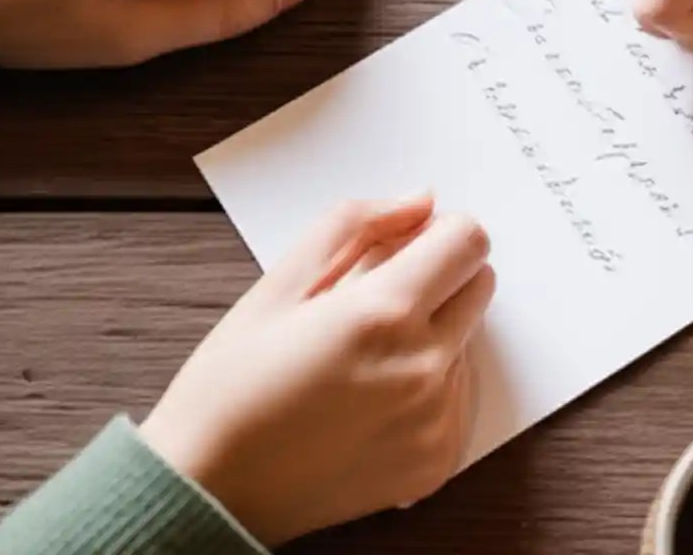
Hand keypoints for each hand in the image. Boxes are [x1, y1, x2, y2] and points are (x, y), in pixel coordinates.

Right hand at [140, 196, 495, 544]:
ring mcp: (436, 421)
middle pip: (480, 286)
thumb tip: (420, 201)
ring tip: (361, 361)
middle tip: (378, 299)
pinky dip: (429, 388)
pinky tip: (371, 401)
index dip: (439, 232)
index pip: (468, 241)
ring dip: (433, 334)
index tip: (409, 244)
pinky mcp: (438, 461)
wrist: (212, 491)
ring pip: (469, 342)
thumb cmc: (232, 388)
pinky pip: (461, 398)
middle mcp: (423, 369)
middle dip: (440, 277)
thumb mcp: (277, 286)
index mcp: (382, 315)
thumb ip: (354, 226)